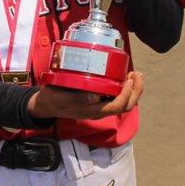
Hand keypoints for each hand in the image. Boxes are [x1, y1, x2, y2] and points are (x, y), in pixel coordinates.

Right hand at [26, 71, 143, 120]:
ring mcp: (100, 107)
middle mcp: (99, 111)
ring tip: (136, 74)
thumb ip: (77, 98)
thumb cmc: (53, 99)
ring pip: (124, 103)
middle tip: (138, 73)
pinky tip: (125, 77)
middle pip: (125, 106)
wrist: (46, 105)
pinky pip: (117, 98)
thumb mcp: (61, 98)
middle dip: (136, 91)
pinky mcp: (98, 102)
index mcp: (92, 111)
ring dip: (133, 90)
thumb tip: (96, 97)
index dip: (126, 94)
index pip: (117, 106)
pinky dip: (125, 88)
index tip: (129, 78)